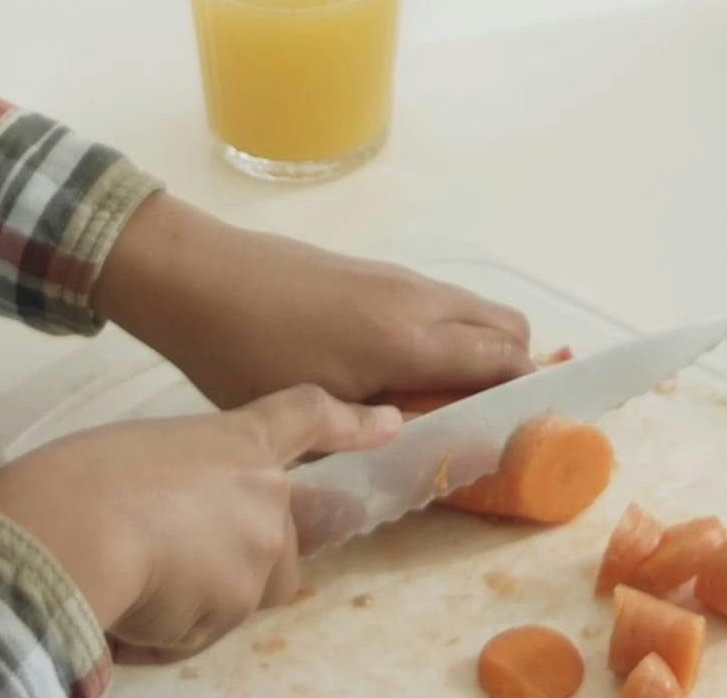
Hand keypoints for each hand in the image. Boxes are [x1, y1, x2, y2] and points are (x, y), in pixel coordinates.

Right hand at [0, 385, 398, 661]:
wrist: (74, 531)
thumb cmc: (82, 481)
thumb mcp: (139, 455)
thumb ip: (183, 479)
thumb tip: (176, 525)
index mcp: (237, 440)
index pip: (307, 417)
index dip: (351, 422)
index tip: (390, 424)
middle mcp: (265, 494)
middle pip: (277, 541)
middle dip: (233, 561)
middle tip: (166, 558)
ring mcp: (260, 552)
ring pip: (240, 594)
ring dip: (197, 600)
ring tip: (134, 581)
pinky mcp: (239, 606)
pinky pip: (200, 632)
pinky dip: (165, 631)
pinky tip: (126, 610)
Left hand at [93, 195, 533, 410]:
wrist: (199, 279)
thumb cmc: (247, 354)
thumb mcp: (313, 411)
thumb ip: (376, 433)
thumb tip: (426, 452)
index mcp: (413, 339)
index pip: (507, 359)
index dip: (527, 395)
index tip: (519, 433)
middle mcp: (420, 301)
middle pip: (508, 327)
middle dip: (511, 372)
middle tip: (478, 421)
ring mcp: (400, 280)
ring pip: (474, 310)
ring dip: (477, 351)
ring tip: (437, 402)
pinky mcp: (376, 274)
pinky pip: (442, 303)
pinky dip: (447, 334)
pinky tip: (399, 374)